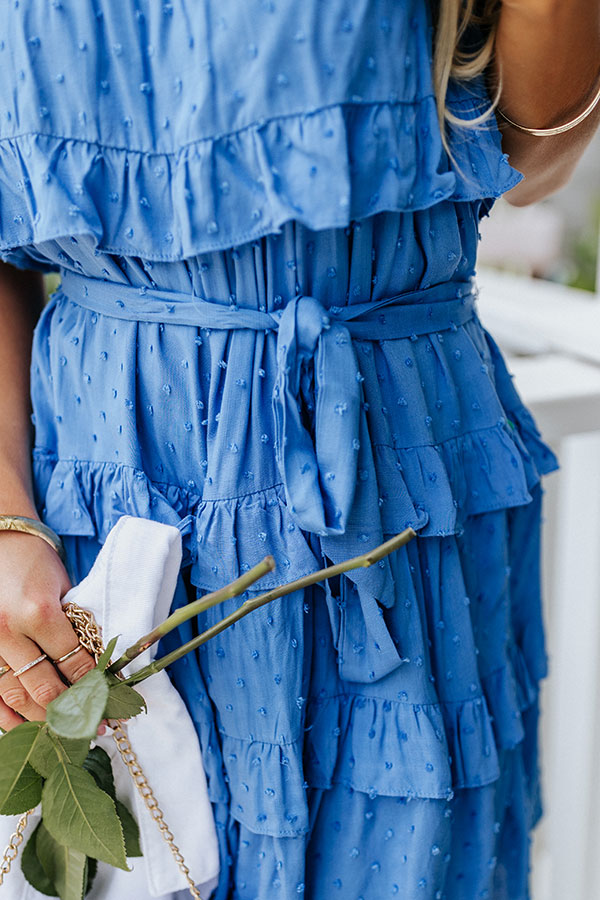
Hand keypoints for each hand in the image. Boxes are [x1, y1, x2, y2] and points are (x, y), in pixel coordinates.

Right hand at [0, 532, 95, 730]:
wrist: (0, 544)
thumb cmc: (37, 565)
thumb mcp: (63, 592)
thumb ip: (74, 630)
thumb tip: (98, 670)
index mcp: (38, 611)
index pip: (73, 662)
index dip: (95, 687)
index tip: (113, 703)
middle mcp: (9, 632)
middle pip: (44, 687)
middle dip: (74, 712)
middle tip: (98, 728)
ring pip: (15, 698)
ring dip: (44, 720)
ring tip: (69, 735)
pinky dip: (8, 719)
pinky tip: (28, 730)